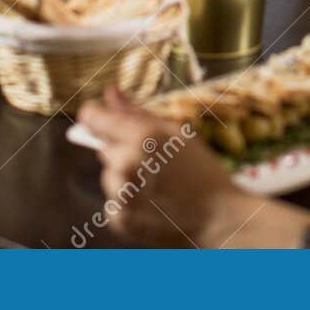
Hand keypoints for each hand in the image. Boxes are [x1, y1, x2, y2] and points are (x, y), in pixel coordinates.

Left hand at [77, 87, 261, 247]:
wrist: (217, 218)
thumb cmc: (201, 171)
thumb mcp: (173, 133)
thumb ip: (136, 112)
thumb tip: (110, 90)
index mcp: (141, 137)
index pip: (92, 118)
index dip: (96, 116)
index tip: (101, 118)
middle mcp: (126, 165)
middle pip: (103, 148)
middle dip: (121, 151)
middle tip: (153, 162)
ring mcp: (121, 195)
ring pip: (108, 176)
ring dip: (124, 178)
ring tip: (156, 185)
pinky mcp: (119, 219)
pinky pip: (113, 202)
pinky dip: (127, 203)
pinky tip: (152, 204)